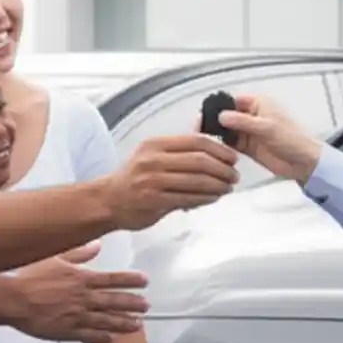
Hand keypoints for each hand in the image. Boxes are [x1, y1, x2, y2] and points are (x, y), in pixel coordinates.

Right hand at [6, 242, 148, 342]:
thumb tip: (97, 245)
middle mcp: (83, 298)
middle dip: (132, 304)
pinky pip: (88, 336)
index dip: (130, 280)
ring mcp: (76, 316)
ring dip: (123, 323)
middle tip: (147, 307)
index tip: (145, 282)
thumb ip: (79, 253)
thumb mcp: (55, 257)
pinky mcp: (66, 331)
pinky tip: (111, 340)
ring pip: (106, 321)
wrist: (13, 298)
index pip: (113, 279)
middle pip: (114, 302)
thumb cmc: (30, 275)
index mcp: (81, 278)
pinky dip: (101, 338)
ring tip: (137, 326)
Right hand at [100, 134, 238, 229]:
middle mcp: (153, 160)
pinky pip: (188, 198)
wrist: (108, 200)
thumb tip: (210, 145)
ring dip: (218, 186)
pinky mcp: (154, 200)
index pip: (196, 141)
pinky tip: (213, 198)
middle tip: (234, 175)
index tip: (232, 157)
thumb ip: (178, 151)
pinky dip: (205, 198)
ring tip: (228, 188)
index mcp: (155, 144)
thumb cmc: (133, 178)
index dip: (220, 149)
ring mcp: (152, 180)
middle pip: (199, 161)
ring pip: (197, 181)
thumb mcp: (151, 155)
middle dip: (223, 169)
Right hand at [216, 94, 322, 182]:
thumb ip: (243, 122)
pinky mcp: (248, 147)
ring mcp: (250, 132)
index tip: (207, 113)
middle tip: (202, 127)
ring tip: (206, 138)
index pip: (234, 101)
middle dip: (216, 121)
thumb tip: (222, 116)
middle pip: (228, 115)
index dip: (220, 106)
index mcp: (259, 104)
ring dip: (219, 134)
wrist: (303, 163)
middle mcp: (253, 116)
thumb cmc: (293, 139)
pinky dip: (224, 145)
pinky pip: (231, 144)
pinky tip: (217, 148)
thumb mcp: (267, 127)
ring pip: (228, 130)